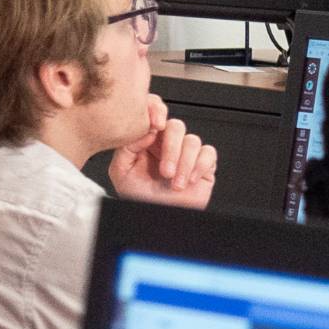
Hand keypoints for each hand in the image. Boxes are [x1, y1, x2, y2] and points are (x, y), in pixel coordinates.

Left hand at [107, 94, 217, 209]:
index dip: (157, 110)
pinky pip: (208, 153)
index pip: (155, 111)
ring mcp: (187, 152)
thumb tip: (147, 131)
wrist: (158, 217)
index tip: (155, 125)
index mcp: (148, 139)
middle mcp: (168, 143)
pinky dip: (199, 167)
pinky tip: (189, 180)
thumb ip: (127, 147)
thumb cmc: (139, 197)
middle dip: (171, 150)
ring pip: (192, 141)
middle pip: (176, 126)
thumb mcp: (121, 171)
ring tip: (175, 184)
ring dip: (184, 165)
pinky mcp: (204, 163)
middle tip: (165, 172)